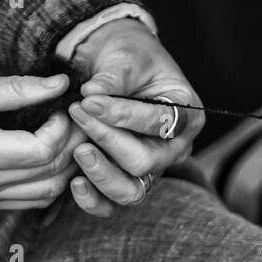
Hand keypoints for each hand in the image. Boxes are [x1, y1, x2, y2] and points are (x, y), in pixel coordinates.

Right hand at [0, 73, 84, 210]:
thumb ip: (15, 89)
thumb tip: (61, 84)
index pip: (42, 150)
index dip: (63, 127)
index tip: (64, 104)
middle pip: (51, 173)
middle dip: (74, 145)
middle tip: (81, 119)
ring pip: (47, 193)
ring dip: (68, 167)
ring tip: (71, 136)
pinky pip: (31, 201)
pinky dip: (51, 181)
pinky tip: (53, 156)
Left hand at [65, 17, 204, 215]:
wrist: (119, 65)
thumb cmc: (130, 57)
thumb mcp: (126, 57)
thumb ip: (113, 77)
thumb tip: (92, 94)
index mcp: (187, 115)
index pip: (160, 123)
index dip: (123, 114)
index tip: (88, 100)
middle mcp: (174, 148)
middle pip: (146, 162)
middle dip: (108, 140)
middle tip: (78, 114)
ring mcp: (152, 168)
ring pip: (132, 190)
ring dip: (102, 173)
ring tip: (78, 150)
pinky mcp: (127, 180)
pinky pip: (113, 204)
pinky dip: (93, 199)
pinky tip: (74, 182)